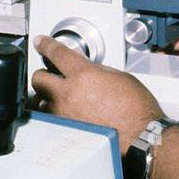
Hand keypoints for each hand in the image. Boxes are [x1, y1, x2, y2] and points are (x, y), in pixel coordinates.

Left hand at [31, 35, 164, 155]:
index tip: (41, 42)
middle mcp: (69, 94)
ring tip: (61, 98)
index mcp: (85, 75)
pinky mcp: (64, 130)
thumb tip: (88, 70)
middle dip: (43, 74)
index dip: (46, 45)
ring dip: (48, 96)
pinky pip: (50, 117)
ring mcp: (63, 114)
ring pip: (41, 101)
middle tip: (50, 74)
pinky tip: (66, 112)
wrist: (140, 135)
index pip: (57, 54)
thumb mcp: (120, 77)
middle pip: (38, 78)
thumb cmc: (136, 109)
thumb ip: (98, 71)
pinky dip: (55, 113)